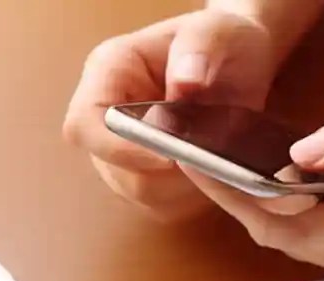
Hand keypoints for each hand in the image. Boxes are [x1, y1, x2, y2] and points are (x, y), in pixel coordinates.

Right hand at [62, 10, 279, 220]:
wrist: (239, 64)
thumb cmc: (222, 42)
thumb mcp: (219, 31)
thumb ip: (201, 48)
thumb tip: (185, 83)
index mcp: (108, 73)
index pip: (84, 125)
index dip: (119, 149)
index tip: (169, 155)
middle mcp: (104, 117)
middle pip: (113, 170)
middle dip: (164, 172)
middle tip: (208, 152)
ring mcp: (120, 152)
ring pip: (138, 194)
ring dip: (181, 186)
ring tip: (213, 155)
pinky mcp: (144, 178)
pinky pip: (160, 206)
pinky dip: (190, 197)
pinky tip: (211, 170)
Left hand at [183, 91, 323, 280]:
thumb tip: (296, 156)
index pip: (280, 218)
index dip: (230, 194)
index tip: (194, 164)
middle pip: (280, 239)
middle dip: (238, 204)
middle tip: (205, 165)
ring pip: (303, 249)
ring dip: (271, 216)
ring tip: (240, 173)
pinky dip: (306, 226)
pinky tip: (300, 194)